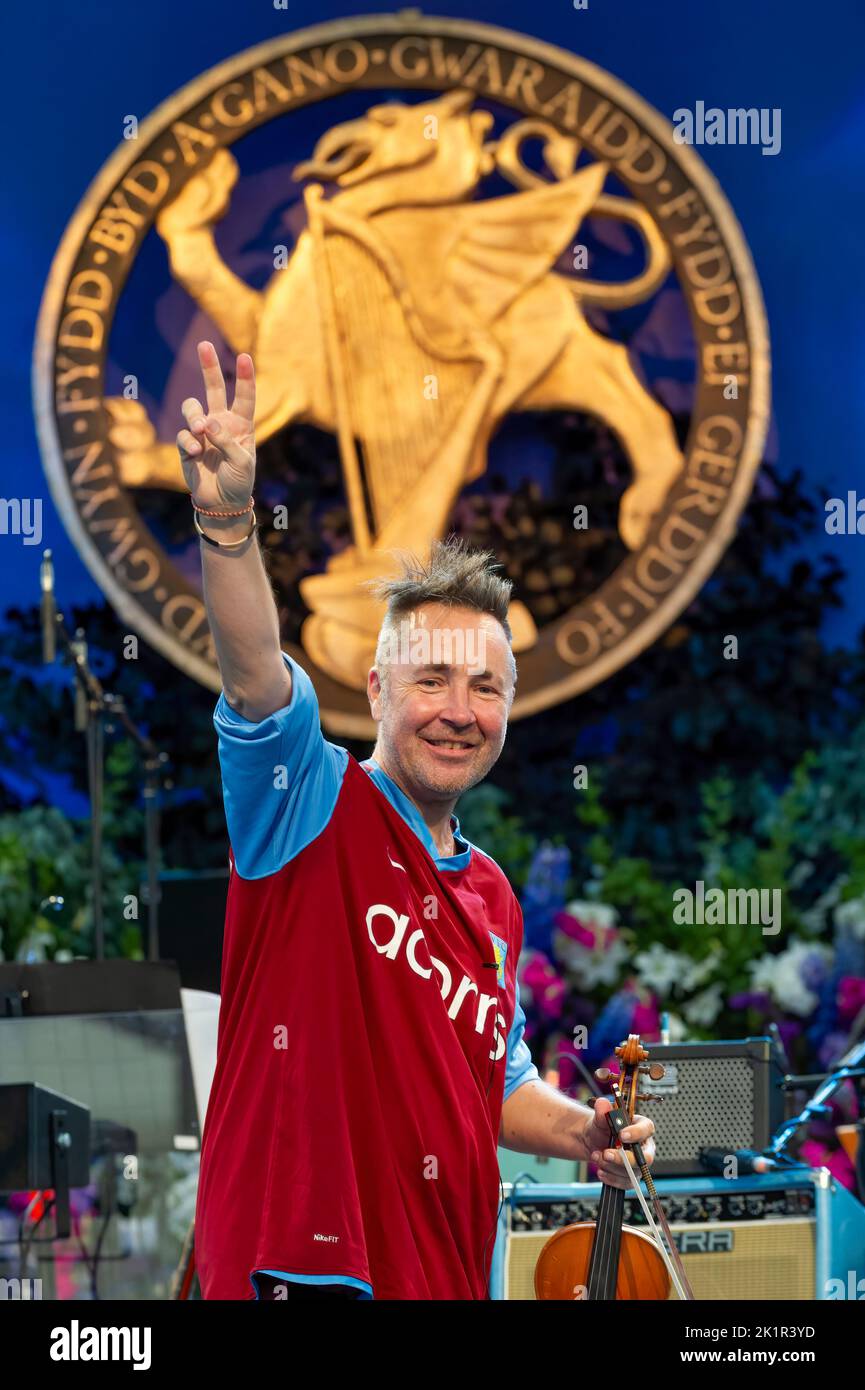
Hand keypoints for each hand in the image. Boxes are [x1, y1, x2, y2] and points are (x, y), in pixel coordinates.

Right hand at [176, 341, 255, 511]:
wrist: (221, 503)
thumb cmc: (239, 481)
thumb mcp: (242, 462)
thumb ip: (227, 441)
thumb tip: (207, 423)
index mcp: (241, 425)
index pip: (244, 396)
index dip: (244, 376)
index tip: (244, 356)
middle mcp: (221, 423)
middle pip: (213, 388)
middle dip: (208, 366)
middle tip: (203, 344)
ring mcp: (202, 433)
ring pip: (192, 408)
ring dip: (194, 416)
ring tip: (200, 430)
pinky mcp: (186, 446)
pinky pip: (184, 435)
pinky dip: (189, 442)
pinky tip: (196, 452)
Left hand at [581, 1097, 655, 1188]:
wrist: (592, 1142)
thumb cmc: (601, 1128)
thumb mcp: (600, 1118)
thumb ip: (602, 1111)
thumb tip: (602, 1103)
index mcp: (641, 1127)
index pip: (647, 1128)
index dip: (636, 1133)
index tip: (621, 1135)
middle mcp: (644, 1147)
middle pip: (645, 1158)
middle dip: (625, 1158)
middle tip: (606, 1153)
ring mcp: (638, 1164)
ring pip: (633, 1172)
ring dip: (612, 1167)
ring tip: (596, 1157)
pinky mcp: (631, 1177)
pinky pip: (626, 1183)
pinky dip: (612, 1179)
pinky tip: (601, 1171)